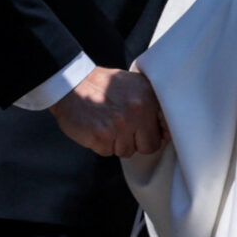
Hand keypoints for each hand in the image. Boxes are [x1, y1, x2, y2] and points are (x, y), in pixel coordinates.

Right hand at [51, 66, 165, 156]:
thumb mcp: (133, 84)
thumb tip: (166, 127)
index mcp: (149, 97)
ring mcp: (120, 124)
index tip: (149, 132)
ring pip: (127, 151)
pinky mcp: (102, 136)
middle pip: (149, 146)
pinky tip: (96, 128)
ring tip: (107, 124)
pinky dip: (101, 145)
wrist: (70, 84)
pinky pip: (108, 152)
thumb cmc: (102, 85)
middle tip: (123, 128)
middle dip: (137, 142)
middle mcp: (138, 111)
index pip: (167, 129)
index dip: (157, 134)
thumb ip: (151, 102)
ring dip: (117, 143)